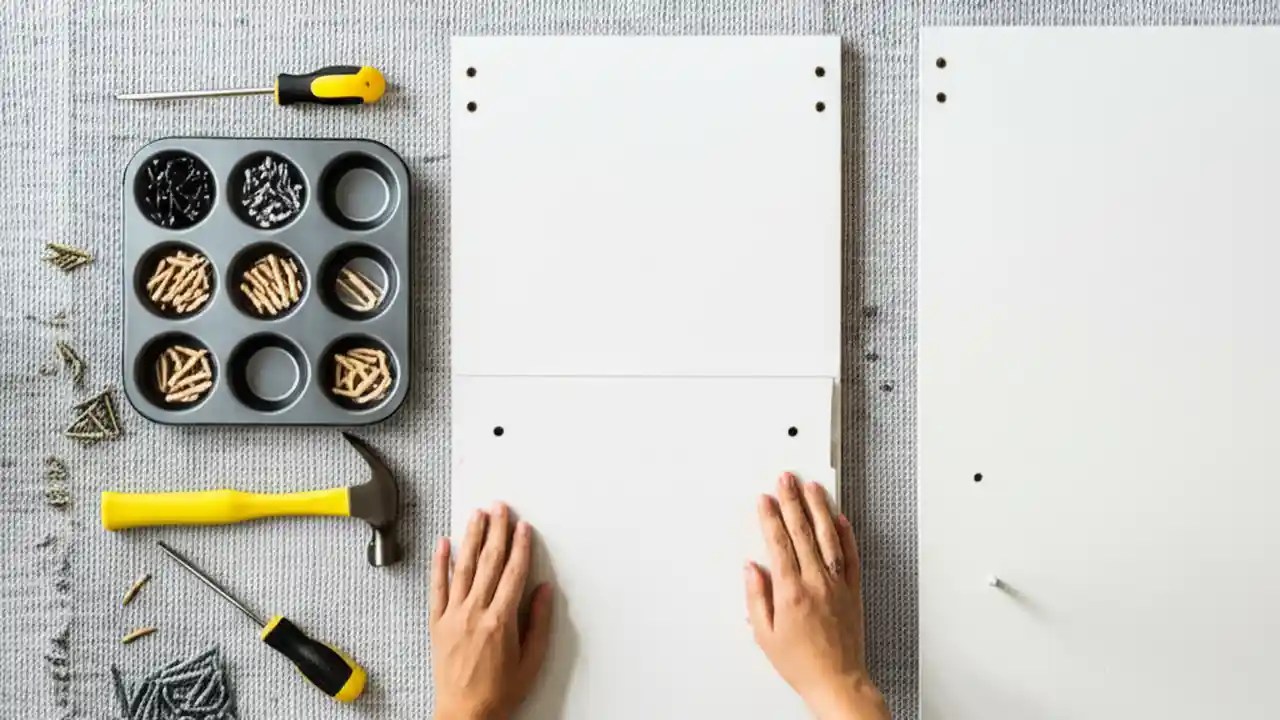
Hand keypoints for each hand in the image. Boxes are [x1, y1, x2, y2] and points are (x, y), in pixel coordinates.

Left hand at [431, 503, 553, 719]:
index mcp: (501, 621)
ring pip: (463, 567)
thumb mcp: (531, 660)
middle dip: (496, 531)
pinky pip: (437, 587)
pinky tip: (443, 543)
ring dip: (471, 537)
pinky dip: (440, 563)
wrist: (465, 714)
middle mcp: (475, 613)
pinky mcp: (437, 623)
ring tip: (476, 514)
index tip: (524, 527)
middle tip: (500, 508)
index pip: (513, 573)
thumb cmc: (499, 692)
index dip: (521, 546)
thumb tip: (542, 590)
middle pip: (489, 562)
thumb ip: (538, 623)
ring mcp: (453, 616)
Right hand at [745, 473, 888, 719]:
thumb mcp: (765, 634)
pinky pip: (850, 556)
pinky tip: (840, 518)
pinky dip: (846, 534)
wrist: (837, 681)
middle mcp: (816, 583)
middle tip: (786, 480)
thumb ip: (757, 598)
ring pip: (828, 537)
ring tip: (812, 488)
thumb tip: (752, 569)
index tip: (765, 500)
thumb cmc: (801, 663)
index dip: (770, 518)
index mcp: (791, 592)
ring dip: (819, 508)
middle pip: (802, 532)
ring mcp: (837, 584)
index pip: (779, 544)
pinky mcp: (853, 590)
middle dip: (792, 502)